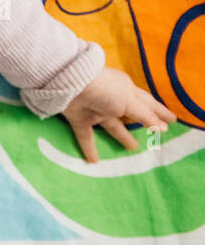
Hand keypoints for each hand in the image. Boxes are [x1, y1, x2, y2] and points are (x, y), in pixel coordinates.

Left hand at [60, 66, 175, 162]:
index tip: (172, 120)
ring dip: (122, 137)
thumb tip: (163, 128)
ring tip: (133, 149)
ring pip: (111, 126)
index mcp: (127, 91)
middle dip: (144, 122)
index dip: (160, 112)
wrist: (72, 83)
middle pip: (131, 114)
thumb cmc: (106, 89)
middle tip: (155, 134)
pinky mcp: (79, 118)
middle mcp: (112, 100)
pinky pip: (85, 136)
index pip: (148, 103)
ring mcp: (95, 109)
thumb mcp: (130, 102)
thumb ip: (145, 116)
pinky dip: (89, 148)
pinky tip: (93, 161)